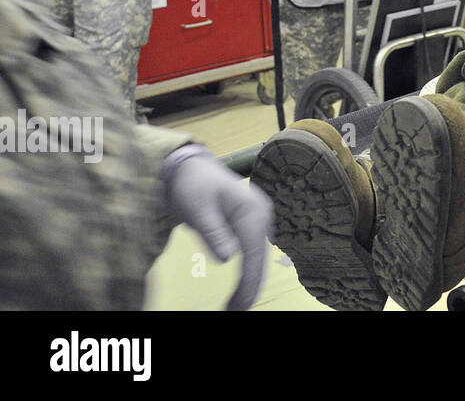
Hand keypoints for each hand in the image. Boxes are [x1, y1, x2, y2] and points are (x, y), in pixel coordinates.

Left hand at [162, 146, 271, 310]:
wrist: (188, 168)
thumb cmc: (191, 186)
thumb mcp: (198, 210)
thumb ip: (214, 234)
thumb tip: (228, 258)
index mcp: (252, 211)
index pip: (254, 254)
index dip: (249, 282)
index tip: (240, 306)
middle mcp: (261, 215)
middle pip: (260, 257)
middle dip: (251, 286)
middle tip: (235, 309)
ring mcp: (258, 218)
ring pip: (258, 256)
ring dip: (250, 280)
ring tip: (236, 303)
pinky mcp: (250, 223)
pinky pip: (253, 250)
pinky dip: (248, 269)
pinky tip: (240, 285)